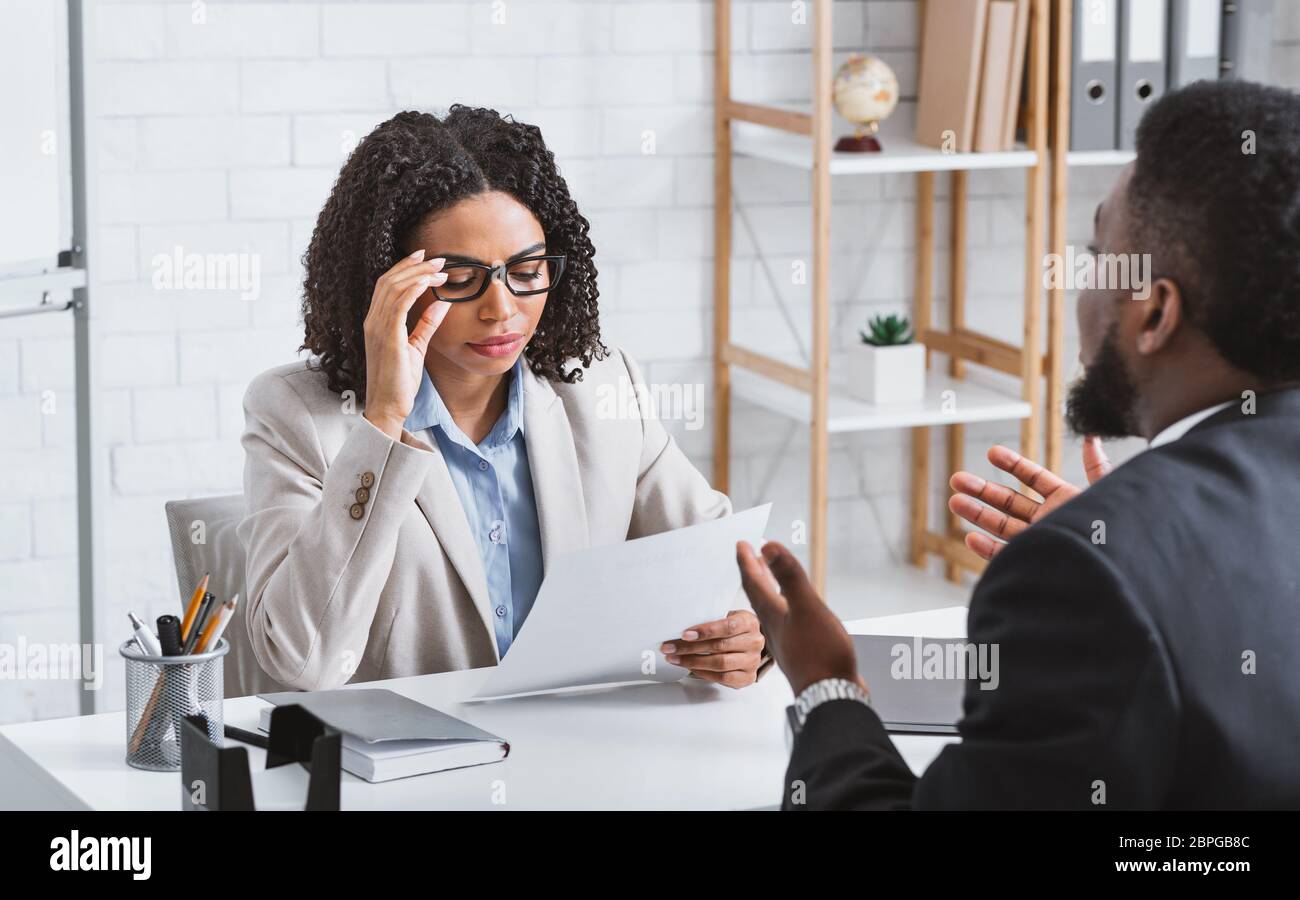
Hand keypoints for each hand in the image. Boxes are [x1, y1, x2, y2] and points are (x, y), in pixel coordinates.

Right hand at [362, 248, 451, 438]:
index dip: (405, 268)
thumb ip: (426, 324)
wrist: (388, 406)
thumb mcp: (416, 347)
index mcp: (376, 322)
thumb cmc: (400, 381)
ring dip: (418, 273)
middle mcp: (372, 321)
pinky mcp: (386, 337)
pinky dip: (413, 289)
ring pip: (394, 288)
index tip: (426, 259)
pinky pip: (398, 304)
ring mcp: (377, 328)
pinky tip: (428, 281)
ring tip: (440, 267)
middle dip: (414, 265)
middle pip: (390, 280)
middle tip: (438, 258)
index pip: (388, 285)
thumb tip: (442, 303)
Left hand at [660, 609, 763, 688]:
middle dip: (690, 648)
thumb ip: (710, 620)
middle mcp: (754, 642)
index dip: (706, 631)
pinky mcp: (747, 677)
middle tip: (670, 648)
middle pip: (720, 646)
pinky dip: (704, 673)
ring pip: (720, 663)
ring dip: (693, 662)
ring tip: (675, 658)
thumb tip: (681, 627)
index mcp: (749, 622)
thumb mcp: (726, 617)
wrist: (748, 643)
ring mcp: (752, 661)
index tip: (684, 634)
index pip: (728, 626)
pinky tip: (691, 668)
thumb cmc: (732, 629)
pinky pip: (723, 677)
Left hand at [735, 541, 862, 695]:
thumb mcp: (806, 607)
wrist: (832, 695)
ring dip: (766, 592)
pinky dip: (783, 610)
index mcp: (773, 614)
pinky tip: (793, 615)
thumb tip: (767, 547)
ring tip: (767, 581)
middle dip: (753, 574)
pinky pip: (783, 623)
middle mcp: (775, 627)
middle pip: (758, 596)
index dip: (747, 562)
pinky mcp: (800, 652)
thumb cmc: (820, 654)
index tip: (740, 545)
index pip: (753, 583)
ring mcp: (786, 640)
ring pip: (769, 610)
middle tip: (749, 557)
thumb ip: (788, 577)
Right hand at [948, 436, 1112, 560]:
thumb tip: (1093, 438)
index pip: (1033, 478)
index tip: (992, 453)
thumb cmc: (1121, 532)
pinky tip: (971, 538)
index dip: (1012, 464)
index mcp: (1066, 500)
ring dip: (977, 514)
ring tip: (955, 502)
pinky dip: (987, 549)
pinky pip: (1006, 556)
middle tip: (958, 480)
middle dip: (982, 490)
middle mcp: (1049, 520)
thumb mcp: (1109, 493)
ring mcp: (1040, 542)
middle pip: (1009, 501)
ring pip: (1002, 526)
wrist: (1121, 574)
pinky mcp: (1035, 564)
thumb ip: (1098, 468)